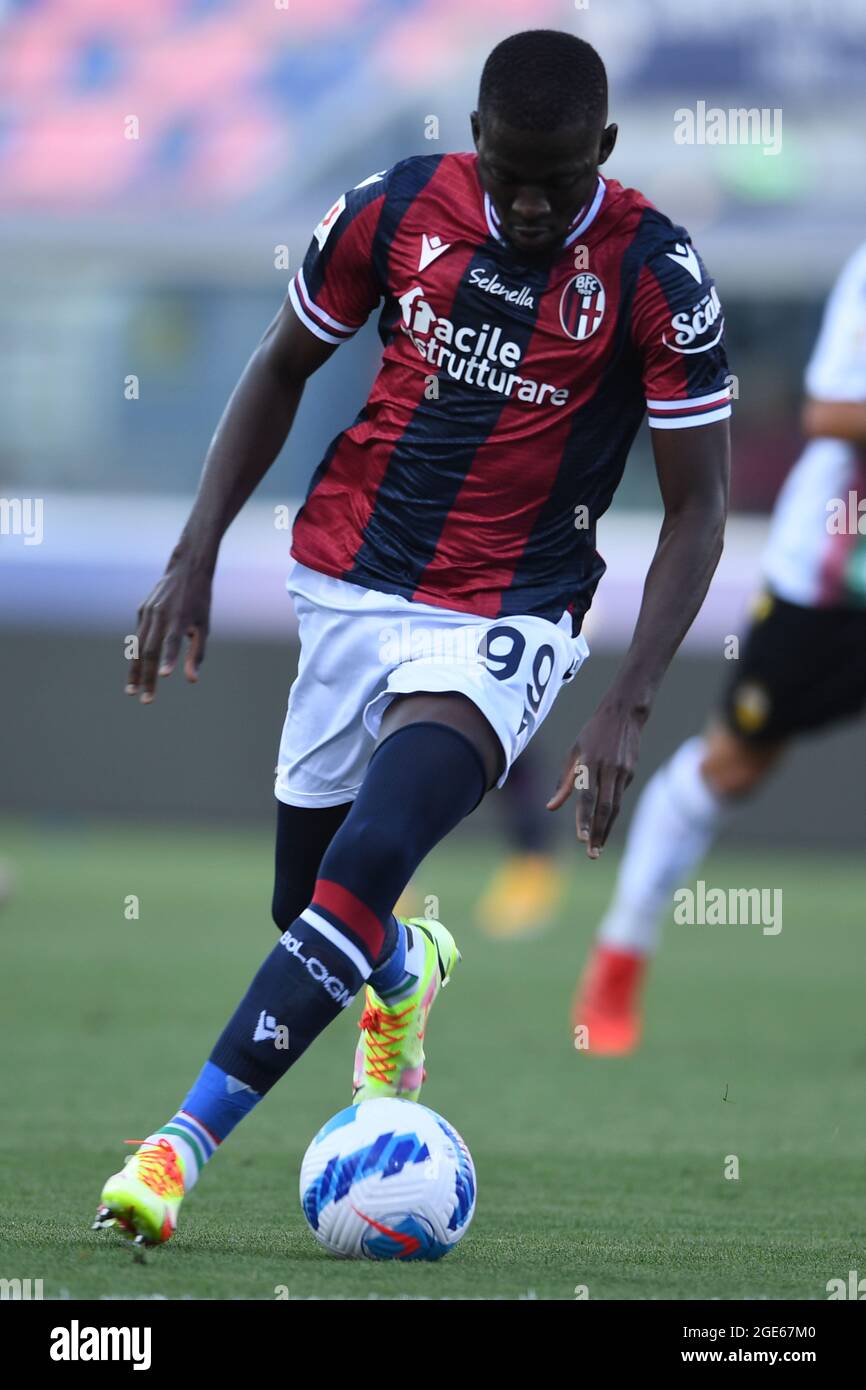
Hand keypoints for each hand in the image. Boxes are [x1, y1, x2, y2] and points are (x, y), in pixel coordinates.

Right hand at [126, 548, 212, 703]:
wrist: (186, 568)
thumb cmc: (200, 601)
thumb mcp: (204, 626)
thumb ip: (198, 653)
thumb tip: (191, 680)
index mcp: (179, 617)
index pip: (171, 642)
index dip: (168, 659)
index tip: (163, 676)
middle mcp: (160, 615)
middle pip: (149, 650)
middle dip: (146, 677)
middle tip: (145, 700)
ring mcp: (147, 612)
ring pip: (137, 646)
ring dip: (134, 670)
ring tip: (132, 691)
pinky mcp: (142, 611)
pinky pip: (139, 635)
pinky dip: (137, 653)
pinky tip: (137, 670)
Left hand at [546, 701, 645, 856]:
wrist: (624, 713)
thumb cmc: (592, 733)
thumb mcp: (574, 752)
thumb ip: (564, 781)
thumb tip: (551, 807)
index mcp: (589, 762)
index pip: (586, 796)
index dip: (584, 819)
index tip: (581, 838)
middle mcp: (607, 769)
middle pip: (604, 807)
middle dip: (597, 832)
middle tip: (592, 854)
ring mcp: (622, 771)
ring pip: (615, 806)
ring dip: (606, 829)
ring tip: (598, 848)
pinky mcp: (631, 772)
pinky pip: (619, 795)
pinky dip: (611, 812)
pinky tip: (605, 825)